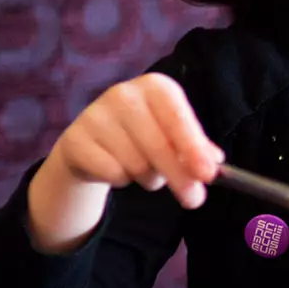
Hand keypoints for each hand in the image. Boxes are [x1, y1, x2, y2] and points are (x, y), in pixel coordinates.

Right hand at [27, 73, 223, 251]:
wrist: (91, 142)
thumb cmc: (144, 135)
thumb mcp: (175, 135)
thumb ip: (197, 148)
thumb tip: (214, 161)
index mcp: (156, 87)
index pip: (179, 119)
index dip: (194, 148)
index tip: (208, 175)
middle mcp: (124, 94)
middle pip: (159, 146)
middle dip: (179, 177)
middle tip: (194, 200)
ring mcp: (94, 115)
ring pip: (137, 165)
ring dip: (148, 176)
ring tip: (143, 167)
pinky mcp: (74, 139)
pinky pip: (112, 174)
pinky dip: (122, 179)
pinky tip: (116, 166)